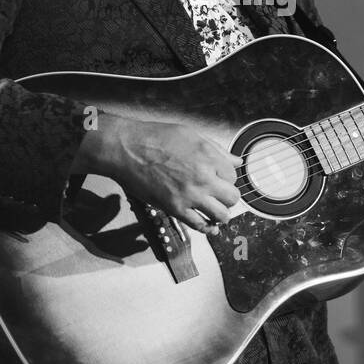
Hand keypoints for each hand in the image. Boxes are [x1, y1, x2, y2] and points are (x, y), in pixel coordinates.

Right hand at [78, 115, 241, 234]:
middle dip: (228, 197)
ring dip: (221, 214)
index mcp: (209, 156)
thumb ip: (216, 150)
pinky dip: (207, 228)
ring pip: (221, 215)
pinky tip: (209, 226)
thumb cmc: (155, 137)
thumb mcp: (191, 135)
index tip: (220, 179)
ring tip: (216, 211)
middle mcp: (203, 177)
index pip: (233, 175)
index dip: (227, 178)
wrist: (127, 149)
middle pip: (232, 197)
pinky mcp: (175, 208)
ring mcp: (190, 195)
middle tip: (220, 195)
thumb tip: (236, 160)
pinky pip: (199, 225)